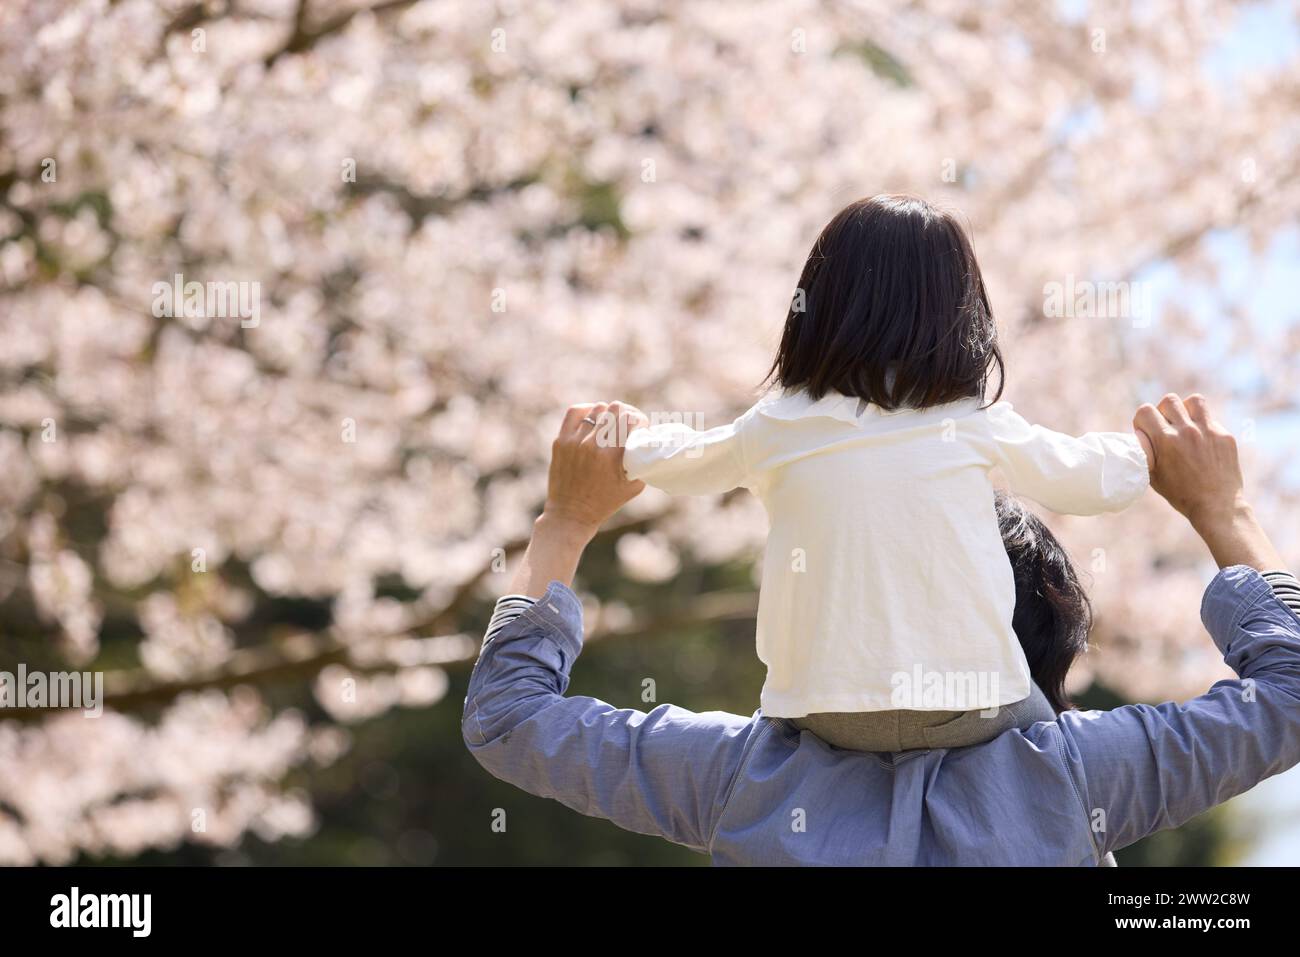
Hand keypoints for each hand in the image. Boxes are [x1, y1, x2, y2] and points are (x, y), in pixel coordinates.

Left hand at [541, 401, 645, 536]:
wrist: (570, 515)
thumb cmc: (605, 503)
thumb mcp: (633, 487)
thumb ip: (643, 464)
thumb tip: (650, 444)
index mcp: (612, 456)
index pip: (631, 420)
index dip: (641, 420)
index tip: (642, 428)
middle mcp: (592, 445)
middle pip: (615, 409)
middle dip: (626, 414)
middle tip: (628, 423)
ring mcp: (574, 441)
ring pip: (597, 409)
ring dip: (608, 413)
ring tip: (612, 422)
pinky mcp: (561, 441)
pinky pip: (575, 412)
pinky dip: (587, 410)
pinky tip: (594, 417)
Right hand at [1133, 393, 1283, 570]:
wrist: (1216, 506)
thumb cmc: (1181, 494)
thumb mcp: (1153, 475)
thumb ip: (1146, 452)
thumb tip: (1142, 436)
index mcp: (1165, 440)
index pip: (1145, 411)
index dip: (1142, 421)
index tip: (1146, 431)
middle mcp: (1187, 431)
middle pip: (1169, 400)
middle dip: (1163, 412)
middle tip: (1166, 427)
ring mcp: (1209, 431)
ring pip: (1194, 401)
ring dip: (1186, 409)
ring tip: (1186, 424)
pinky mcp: (1225, 436)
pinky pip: (1210, 420)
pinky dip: (1203, 427)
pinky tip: (1202, 444)